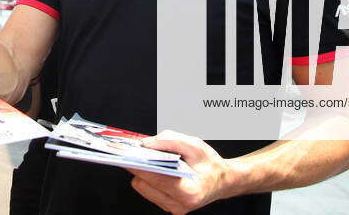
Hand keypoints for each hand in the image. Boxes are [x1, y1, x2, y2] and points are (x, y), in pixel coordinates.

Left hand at [127, 130, 247, 213]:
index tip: (125, 154)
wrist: (222, 181)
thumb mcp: (195, 145)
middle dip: (139, 166)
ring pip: (142, 188)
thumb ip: (170, 140)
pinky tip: (154, 167)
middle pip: (143, 184)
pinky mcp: (168, 206)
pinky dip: (148, 177)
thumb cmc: (210, 164)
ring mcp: (173, 208)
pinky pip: (148, 190)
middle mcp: (179, 205)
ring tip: (148, 158)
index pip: (155, 177)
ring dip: (143, 172)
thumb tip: (146, 143)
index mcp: (188, 191)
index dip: (139, 164)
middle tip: (136, 151)